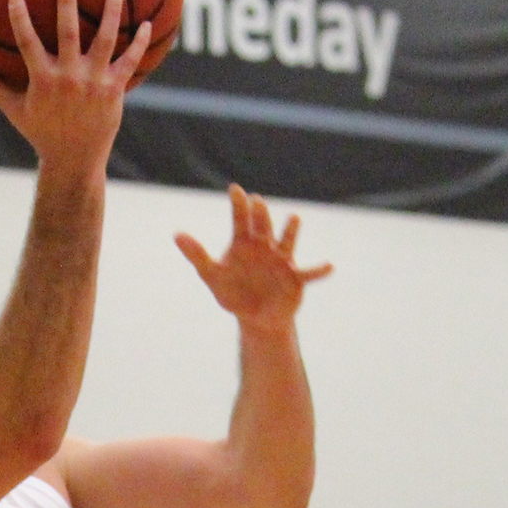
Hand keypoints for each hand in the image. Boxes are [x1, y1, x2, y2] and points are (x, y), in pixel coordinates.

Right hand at [0, 0, 148, 174]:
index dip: (20, 19)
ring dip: (111, 14)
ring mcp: (94, 82)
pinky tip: (147, 24)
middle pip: (68, 32)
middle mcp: (69, 77)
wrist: (74, 160)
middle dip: (66, 3)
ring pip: (105, 40)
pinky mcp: (114, 89)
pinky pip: (130, 61)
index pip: (28, 43)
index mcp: (43, 80)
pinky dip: (140, 42)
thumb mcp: (16, 112)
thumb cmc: (42, 134)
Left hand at [177, 184, 332, 332]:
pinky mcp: (296, 279)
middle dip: (260, 215)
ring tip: (294, 218)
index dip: (238, 206)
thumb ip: (197, 255)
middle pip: (263, 227)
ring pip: (287, 242)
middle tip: (257, 201)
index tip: (234, 190)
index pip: (240, 220)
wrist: (257, 317)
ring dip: (290, 231)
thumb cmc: (234, 293)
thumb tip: (177, 234)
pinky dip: (319, 270)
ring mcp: (282, 261)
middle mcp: (265, 247)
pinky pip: (309, 273)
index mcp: (244, 244)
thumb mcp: (212, 275)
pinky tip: (330, 266)